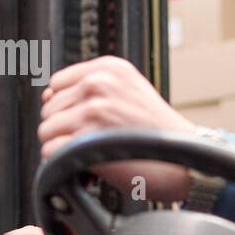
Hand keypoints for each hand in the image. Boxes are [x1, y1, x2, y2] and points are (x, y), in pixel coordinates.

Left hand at [38, 56, 194, 201]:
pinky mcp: (87, 138)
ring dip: (64, 148)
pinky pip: (51, 152)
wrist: (188, 159)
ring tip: (93, 154)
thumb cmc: (161, 134)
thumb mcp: (133, 93)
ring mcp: (93, 110)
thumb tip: (47, 97)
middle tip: (95, 143)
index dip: (68, 108)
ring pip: (46, 131)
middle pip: (49, 109)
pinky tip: (88, 166)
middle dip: (66, 130)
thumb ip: (95, 88)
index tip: (87, 124)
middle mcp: (99, 83)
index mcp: (109, 68)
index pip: (58, 83)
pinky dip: (65, 165)